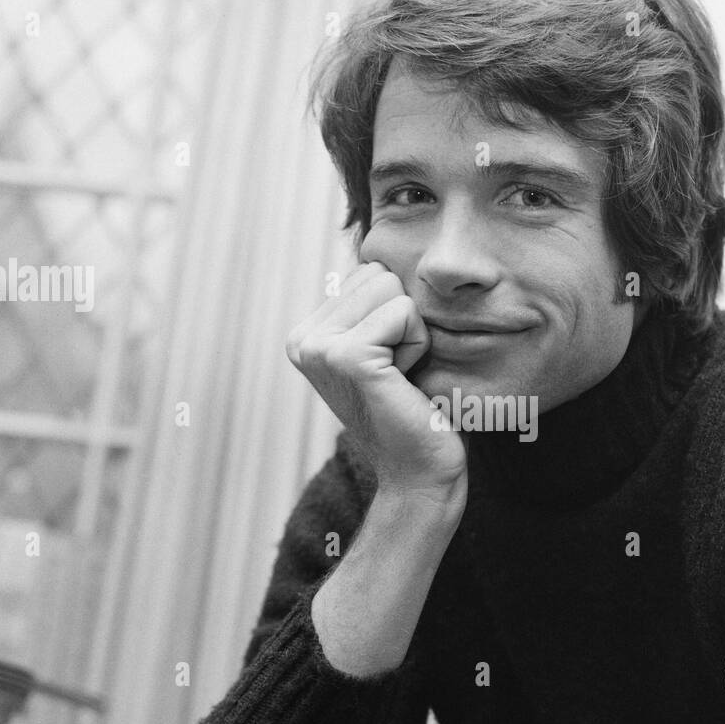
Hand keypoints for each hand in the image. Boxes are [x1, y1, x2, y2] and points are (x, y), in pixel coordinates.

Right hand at [286, 261, 466, 499]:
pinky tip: (405, 381)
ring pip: (391, 289)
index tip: (391, 365)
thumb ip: (373, 307)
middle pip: (378, 274)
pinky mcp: (347, 357)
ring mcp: (319, 348)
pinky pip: (404, 313)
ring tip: (401, 376)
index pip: (368, 272)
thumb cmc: (416, 410)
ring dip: (413, 332)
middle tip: (399, 372)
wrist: (421, 472)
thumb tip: (383, 251)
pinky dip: (419, 344)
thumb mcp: (387, 349)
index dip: (397, 314)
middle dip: (405, 319)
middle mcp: (303, 340)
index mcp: (307, 334)